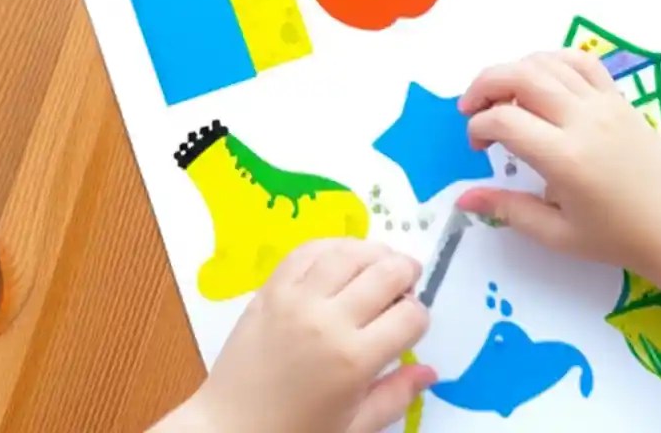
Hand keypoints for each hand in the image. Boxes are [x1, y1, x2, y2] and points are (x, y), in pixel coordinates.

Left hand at [178, 239, 433, 432]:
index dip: (420, 316)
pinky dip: (332, 246)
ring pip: (348, 252)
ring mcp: (296, 299)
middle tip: (408, 281)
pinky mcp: (270, 290)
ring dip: (374, 252)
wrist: (229, 428)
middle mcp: (328, 320)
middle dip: (407, 273)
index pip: (410, 316)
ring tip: (381, 263)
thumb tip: (430, 371)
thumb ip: (395, 396)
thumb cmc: (296, 432)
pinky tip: (342, 257)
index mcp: (354, 359)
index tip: (411, 325)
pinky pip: (306, 251)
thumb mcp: (354, 427)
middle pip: (385, 273)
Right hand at [454, 50, 660, 278]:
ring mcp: (604, 104)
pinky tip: (540, 82)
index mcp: (565, 158)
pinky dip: (551, 61)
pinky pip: (580, 62)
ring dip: (513, 71)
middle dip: (484, 85)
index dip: (478, 127)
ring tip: (501, 97)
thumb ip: (508, 210)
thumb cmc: (619, 238)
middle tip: (471, 109)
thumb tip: (463, 198)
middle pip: (520, 76)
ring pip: (547, 62)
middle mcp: (584, 121)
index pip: (505, 120)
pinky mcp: (619, 99)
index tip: (478, 148)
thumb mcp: (557, 234)